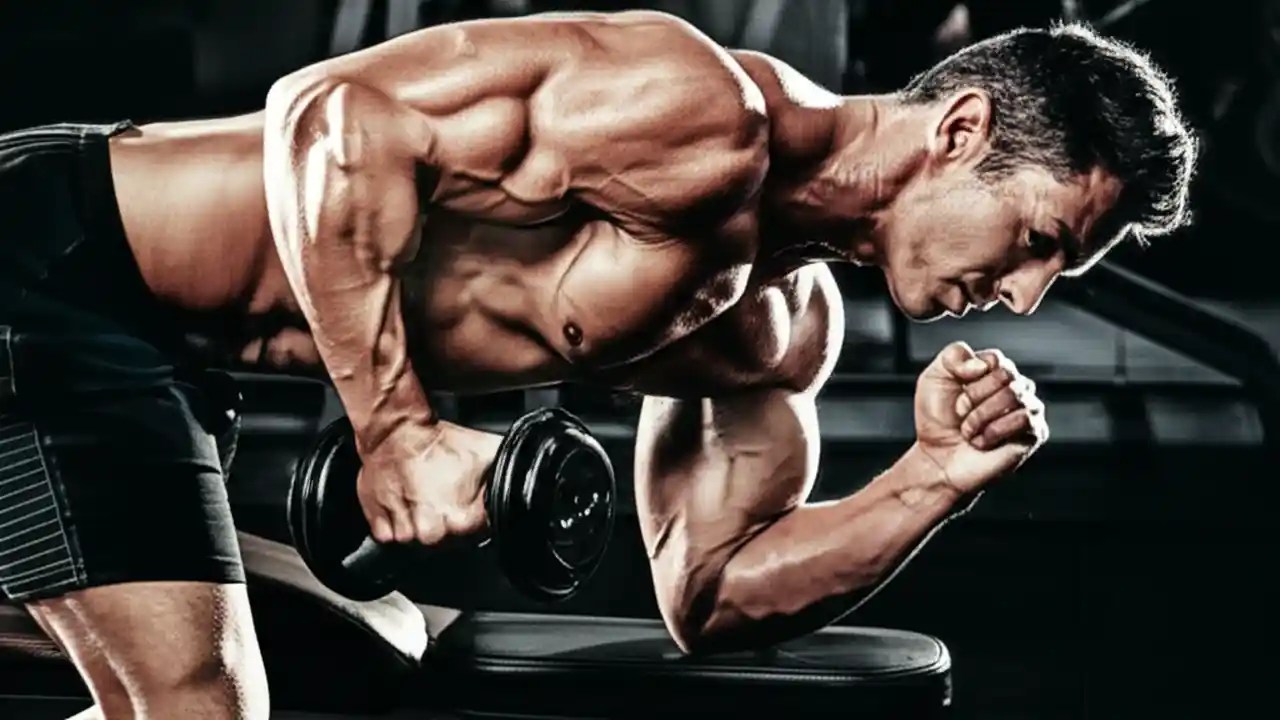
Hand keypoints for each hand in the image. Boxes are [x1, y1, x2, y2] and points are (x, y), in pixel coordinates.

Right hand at [355, 420, 502, 545]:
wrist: (394, 430)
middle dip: (447, 523)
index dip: (474, 519)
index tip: (469, 504)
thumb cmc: (436, 441)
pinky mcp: (379, 524)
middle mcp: (430, 530)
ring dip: (420, 522)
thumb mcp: (485, 452)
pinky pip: (390, 536)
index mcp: (459, 520)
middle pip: (445, 542)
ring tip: (423, 497)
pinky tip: (405, 501)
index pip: (475, 536)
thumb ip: (506, 473)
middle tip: (444, 499)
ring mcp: (402, 529)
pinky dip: (397, 521)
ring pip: (416, 540)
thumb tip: (527, 482)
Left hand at [914, 341, 1048, 493]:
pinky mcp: (1035, 432)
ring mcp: (1028, 408)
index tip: (956, 393)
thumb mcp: (934, 378)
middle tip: (962, 414)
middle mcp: (1015, 386)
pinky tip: (982, 441)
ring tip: (969, 430)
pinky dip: (994, 432)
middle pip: (1006, 375)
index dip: (970, 376)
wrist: (938, 458)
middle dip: (974, 397)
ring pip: (1015, 395)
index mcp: (994, 371)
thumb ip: (954, 356)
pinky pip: (1025, 419)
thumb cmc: (938, 420)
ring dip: (980, 416)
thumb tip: (982, 364)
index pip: (995, 359)